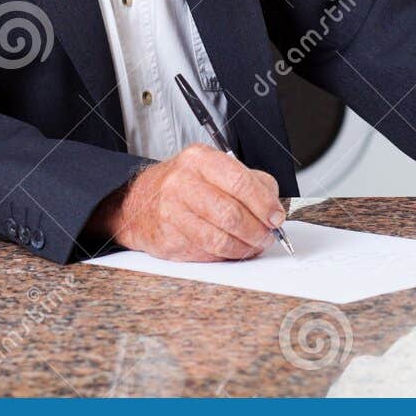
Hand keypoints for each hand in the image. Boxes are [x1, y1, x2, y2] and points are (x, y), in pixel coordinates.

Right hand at [86, 144, 286, 261]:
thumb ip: (250, 182)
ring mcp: (171, 211)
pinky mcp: (167, 238)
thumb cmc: (185, 185)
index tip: (276, 217)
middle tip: (267, 236)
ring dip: (244, 248)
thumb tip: (273, 209)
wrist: (139, 202)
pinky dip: (224, 255)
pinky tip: (230, 250)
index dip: (264, 204)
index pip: (240, 182)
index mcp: (200, 159)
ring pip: (220, 239)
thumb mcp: (215, 169)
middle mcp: (182, 182)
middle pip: (232, 214)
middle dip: (257, 231)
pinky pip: (206, 253)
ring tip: (252, 246)